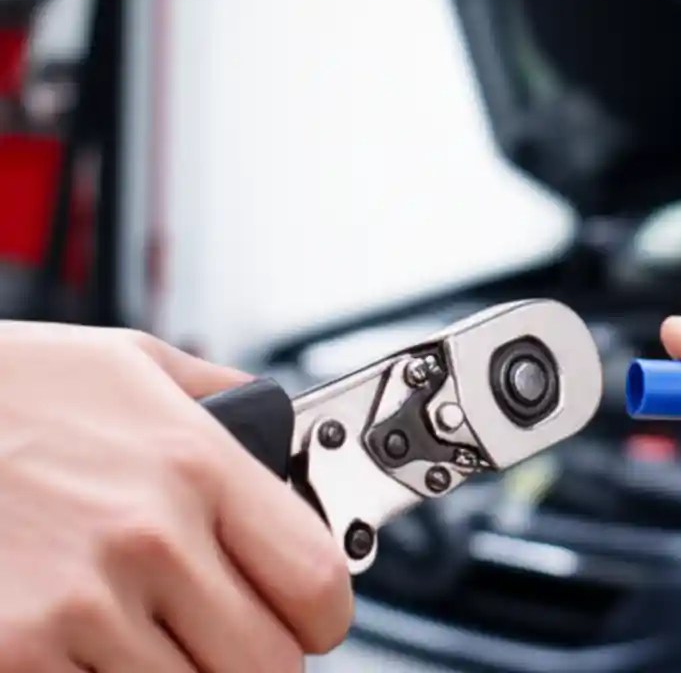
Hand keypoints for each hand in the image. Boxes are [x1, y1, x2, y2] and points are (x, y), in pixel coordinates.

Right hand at [0, 323, 351, 671]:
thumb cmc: (7, 389)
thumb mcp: (129, 366)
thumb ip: (220, 402)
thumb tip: (280, 427)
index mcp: (197, 466)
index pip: (318, 583)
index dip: (321, 616)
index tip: (307, 619)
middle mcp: (149, 537)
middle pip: (267, 663)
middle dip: (255, 660)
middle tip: (224, 640)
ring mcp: (79, 603)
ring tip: (141, 634)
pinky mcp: (15, 651)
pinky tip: (83, 648)